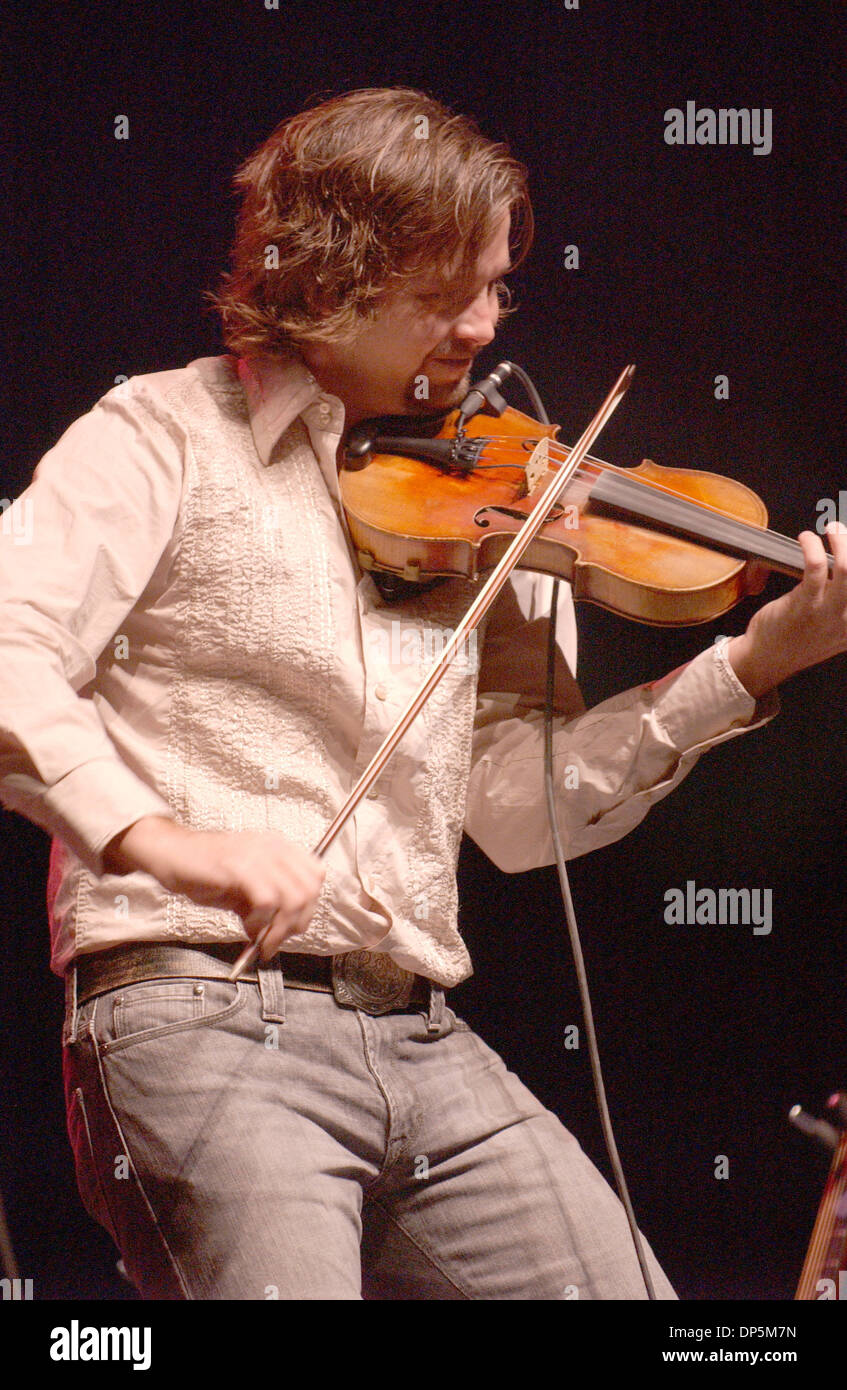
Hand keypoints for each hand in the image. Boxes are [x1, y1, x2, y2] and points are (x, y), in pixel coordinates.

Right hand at [103, 816, 324, 956]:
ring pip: (294, 897)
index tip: (291, 927)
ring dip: (280, 928)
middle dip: (298, 922)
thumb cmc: (203, 870)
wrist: (169, 853)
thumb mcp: (241, 889)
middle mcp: (272, 846)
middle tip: (276, 940)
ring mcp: (257, 854)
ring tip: (262, 942)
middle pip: (310, 888)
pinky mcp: (239, 866)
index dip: (308, 906)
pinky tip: (248, 927)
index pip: (315, 875)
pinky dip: (262, 921)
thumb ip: (264, 906)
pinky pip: (268, 900)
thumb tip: (276, 933)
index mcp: (278, 847)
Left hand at [728, 523, 846, 698]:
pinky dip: (812, 546)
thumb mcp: (832, 629)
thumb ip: (844, 608)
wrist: (766, 661)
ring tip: (832, 530)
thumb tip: (844, 569)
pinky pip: (816, 567)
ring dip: (841, 540)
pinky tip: (806, 540)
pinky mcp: (805, 605)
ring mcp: (828, 613)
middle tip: (841, 532)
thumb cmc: (796, 639)